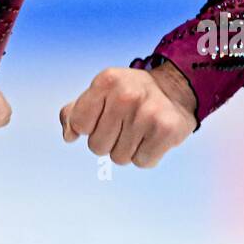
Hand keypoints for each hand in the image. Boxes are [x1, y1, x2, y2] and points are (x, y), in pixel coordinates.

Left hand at [59, 63, 197, 167]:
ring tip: (138, 129)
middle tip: (124, 124)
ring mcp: (147, 113)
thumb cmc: (130, 93)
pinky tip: (151, 137)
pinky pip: (142, 162)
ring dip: (127, 149)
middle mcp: (126, 95)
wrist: (175, 89)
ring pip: (119, 158)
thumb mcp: (101, 91)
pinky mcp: (166, 130)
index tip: (103, 116)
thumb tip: (68, 135)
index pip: (79, 124)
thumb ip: (76, 111)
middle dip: (109, 140)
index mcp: (106, 81)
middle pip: (97, 146)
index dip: (89, 127)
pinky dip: (146, 155)